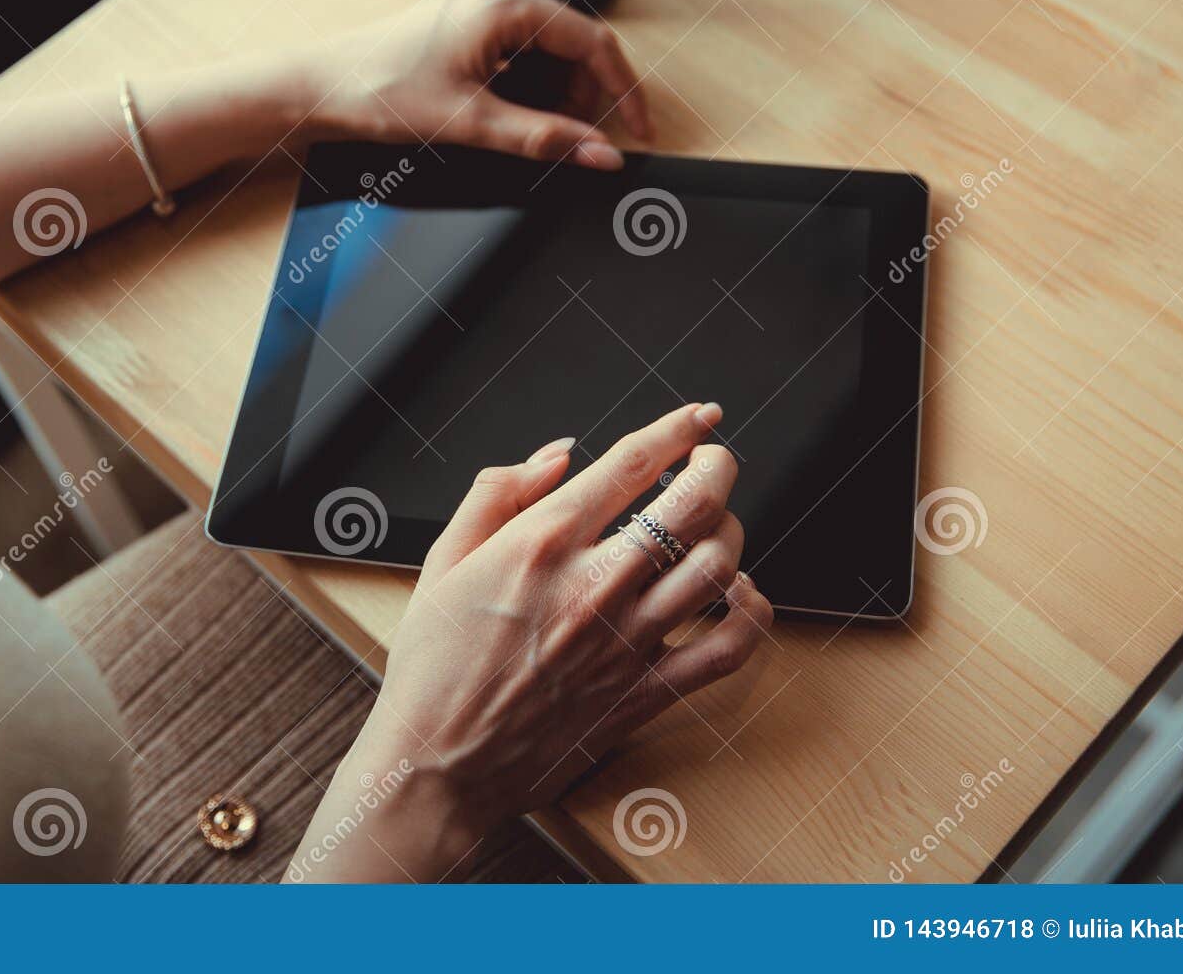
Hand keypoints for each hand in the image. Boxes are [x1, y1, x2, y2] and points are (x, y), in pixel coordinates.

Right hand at [286, 404, 773, 881]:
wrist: (435, 765)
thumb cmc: (432, 668)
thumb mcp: (442, 560)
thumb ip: (497, 493)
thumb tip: (556, 456)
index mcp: (541, 544)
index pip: (631, 463)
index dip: (678, 428)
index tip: (699, 417)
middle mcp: (593, 586)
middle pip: (693, 503)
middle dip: (718, 465)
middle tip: (716, 459)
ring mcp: (627, 642)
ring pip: (717, 565)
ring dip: (730, 532)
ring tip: (716, 525)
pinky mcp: (644, 693)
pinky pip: (727, 649)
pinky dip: (750, 614)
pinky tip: (740, 596)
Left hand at [308, 0, 651, 170]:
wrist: (322, 87)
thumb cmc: (381, 92)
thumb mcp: (472, 124)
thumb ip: (544, 140)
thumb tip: (600, 154)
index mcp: (505, 4)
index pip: (593, 43)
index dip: (625, 92)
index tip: (639, 133)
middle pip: (578, 45)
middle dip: (593, 98)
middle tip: (590, 145)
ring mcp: (485, 4)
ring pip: (554, 51)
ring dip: (564, 96)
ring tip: (548, 136)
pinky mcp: (473, 22)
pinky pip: (527, 52)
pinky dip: (537, 88)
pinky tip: (521, 118)